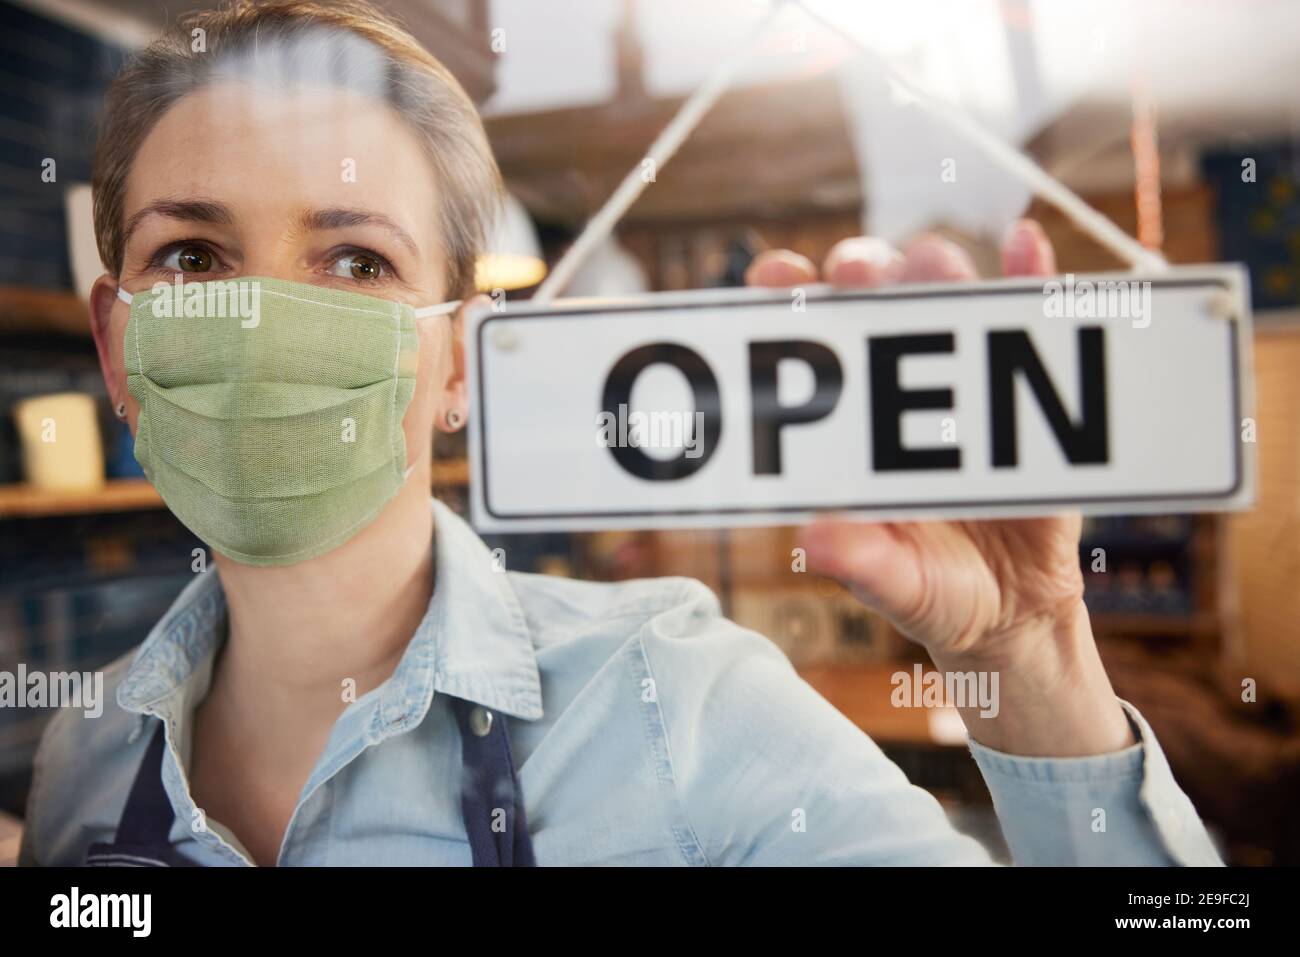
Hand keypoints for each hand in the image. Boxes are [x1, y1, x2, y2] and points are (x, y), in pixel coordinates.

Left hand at [746, 220, 1132, 755]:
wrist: (1019, 611)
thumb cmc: (936, 593)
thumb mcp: (896, 585)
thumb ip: (859, 563)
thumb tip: (814, 537)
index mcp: (847, 427)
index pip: (805, 344)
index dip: (786, 300)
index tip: (777, 276)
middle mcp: (896, 389)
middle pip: (872, 301)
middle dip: (860, 273)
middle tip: (856, 271)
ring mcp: (962, 382)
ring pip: (945, 299)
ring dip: (936, 270)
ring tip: (934, 263)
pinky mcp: (1030, 390)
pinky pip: (1034, 322)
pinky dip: (1031, 278)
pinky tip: (1024, 244)